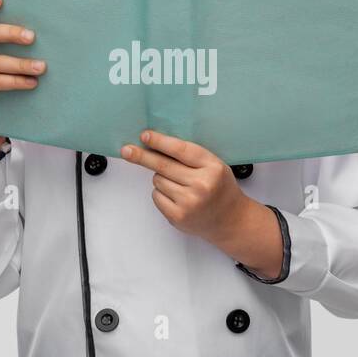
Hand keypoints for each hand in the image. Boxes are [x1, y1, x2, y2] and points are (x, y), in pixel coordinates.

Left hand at [121, 129, 248, 245]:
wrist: (230, 220)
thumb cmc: (219, 188)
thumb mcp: (214, 166)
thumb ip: (191, 156)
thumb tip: (157, 145)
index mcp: (212, 167)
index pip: (181, 150)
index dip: (160, 142)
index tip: (145, 136)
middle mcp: (201, 184)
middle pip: (163, 165)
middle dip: (142, 156)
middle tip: (127, 150)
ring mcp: (189, 202)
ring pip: (158, 180)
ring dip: (161, 178)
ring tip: (180, 185)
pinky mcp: (178, 216)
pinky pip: (156, 196)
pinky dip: (161, 193)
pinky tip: (177, 197)